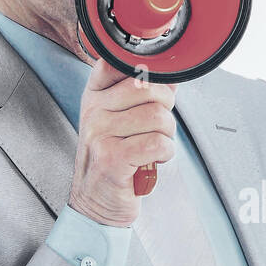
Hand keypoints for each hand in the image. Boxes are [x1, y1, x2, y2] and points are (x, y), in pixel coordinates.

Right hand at [67, 59, 176, 225]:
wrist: (96, 201)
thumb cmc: (113, 160)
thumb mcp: (121, 121)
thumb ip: (144, 95)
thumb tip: (171, 74)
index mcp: (95, 96)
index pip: (122, 64)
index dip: (149, 74)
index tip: (154, 92)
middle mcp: (94, 111)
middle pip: (151, 90)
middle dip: (166, 111)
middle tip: (157, 130)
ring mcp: (100, 134)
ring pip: (157, 117)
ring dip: (167, 136)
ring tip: (153, 147)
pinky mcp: (112, 158)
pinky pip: (156, 143)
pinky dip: (165, 153)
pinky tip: (154, 159)